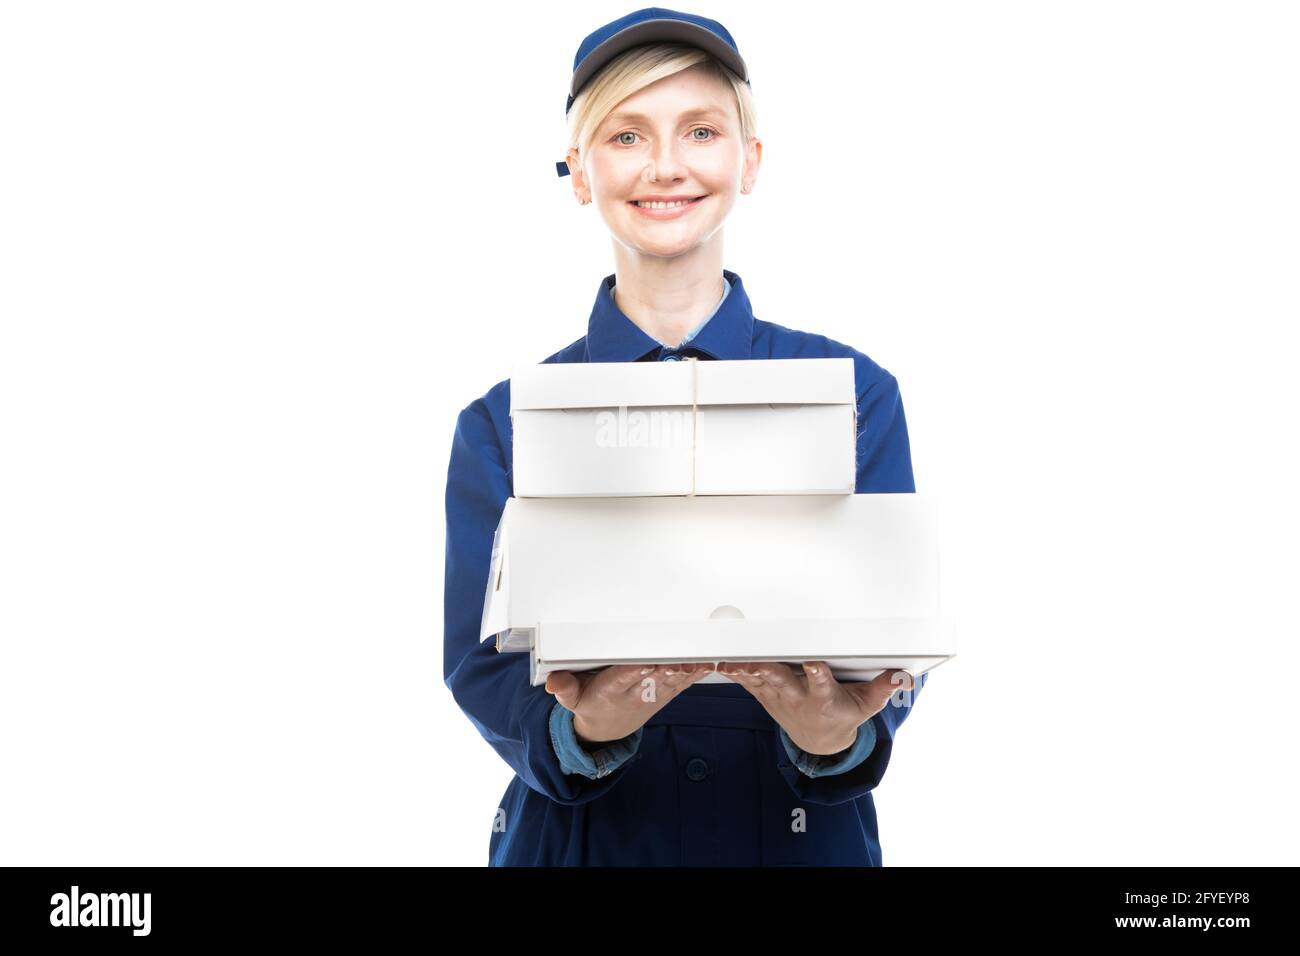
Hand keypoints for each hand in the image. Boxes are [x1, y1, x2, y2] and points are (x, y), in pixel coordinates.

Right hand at [545, 662, 715, 744]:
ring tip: (698, 662)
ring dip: (685, 673)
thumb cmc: (591, 703)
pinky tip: (709, 664)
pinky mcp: (666, 693)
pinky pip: (682, 683)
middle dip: (666, 670)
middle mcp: (635, 693)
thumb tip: (552, 682)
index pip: (622, 679)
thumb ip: (565, 689)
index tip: (642, 664)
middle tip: (678, 660)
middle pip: (652, 679)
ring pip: (672, 681)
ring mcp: (653, 694)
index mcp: (611, 690)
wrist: (608, 730)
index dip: (632, 673)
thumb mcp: (572, 700)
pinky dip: (695, 674)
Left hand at [718, 660, 913, 754]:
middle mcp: (799, 698)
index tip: (814, 663)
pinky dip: (733, 672)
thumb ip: (883, 688)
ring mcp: (779, 698)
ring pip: (760, 681)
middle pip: (784, 683)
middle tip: (759, 662)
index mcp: (824, 698)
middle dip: (771, 672)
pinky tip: (719, 661)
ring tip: (729, 660)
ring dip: (745, 672)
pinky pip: (747, 682)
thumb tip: (903, 676)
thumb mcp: (867, 705)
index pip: (822, 684)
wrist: (819, 741)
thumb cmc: (844, 715)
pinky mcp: (766, 695)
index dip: (818, 674)